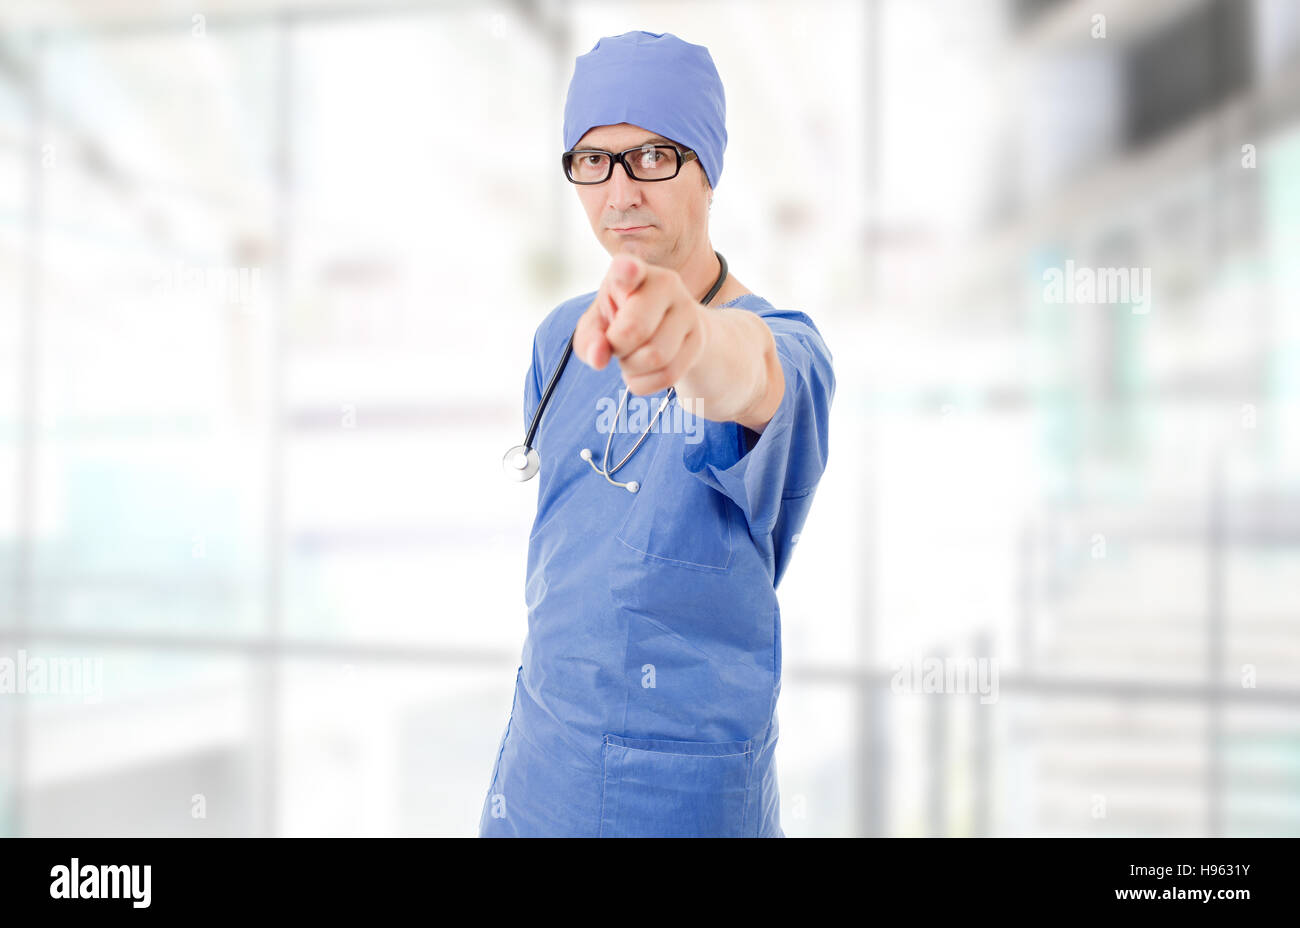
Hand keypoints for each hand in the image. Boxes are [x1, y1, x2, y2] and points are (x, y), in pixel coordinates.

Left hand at [573, 254, 707, 395]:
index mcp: (630, 271)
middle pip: (634, 330)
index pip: (628, 269)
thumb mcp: (596, 325)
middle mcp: (665, 282)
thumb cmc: (622, 321)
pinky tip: (643, 370)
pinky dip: (646, 383)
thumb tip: (598, 358)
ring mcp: (687, 309)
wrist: (667, 329)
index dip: (627, 271)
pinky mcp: (699, 338)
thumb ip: (588, 340)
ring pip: (654, 357)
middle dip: (618, 348)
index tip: (629, 269)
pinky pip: (668, 375)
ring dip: (633, 368)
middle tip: (617, 344)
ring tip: (632, 355)